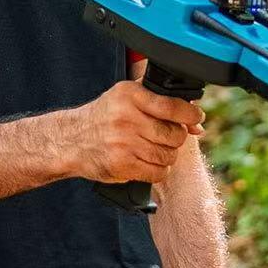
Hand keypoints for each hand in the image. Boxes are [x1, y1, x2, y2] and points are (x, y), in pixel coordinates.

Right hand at [72, 80, 204, 184]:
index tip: (196, 119)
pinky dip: (157, 171)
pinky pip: (157, 172)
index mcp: (129, 95)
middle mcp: (126, 117)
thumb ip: (161, 103)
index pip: (173, 106)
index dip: (191, 115)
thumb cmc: (103, 117)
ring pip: (168, 155)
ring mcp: (123, 142)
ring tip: (153, 150)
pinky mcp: (121, 165)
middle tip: (165, 137)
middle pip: (174, 134)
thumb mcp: (126, 97)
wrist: (70, 140)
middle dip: (175, 138)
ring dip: (166, 156)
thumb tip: (197, 125)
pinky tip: (146, 163)